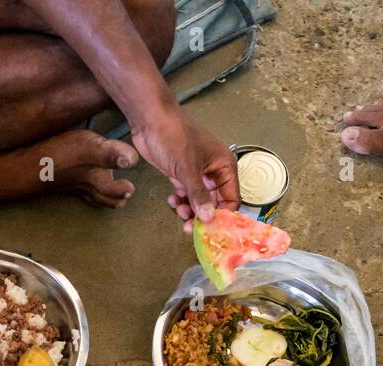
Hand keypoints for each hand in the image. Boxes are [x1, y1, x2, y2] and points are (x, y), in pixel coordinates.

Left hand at [133, 110, 239, 228]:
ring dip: (189, 210)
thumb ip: (198, 194)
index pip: (232, 199)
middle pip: (215, 204)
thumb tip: (209, 217)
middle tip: (189, 226)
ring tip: (178, 208)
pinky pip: (186, 196)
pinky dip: (179, 202)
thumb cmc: (174, 135)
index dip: (223, 216)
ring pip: (199, 202)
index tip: (210, 229)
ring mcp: (197, 175)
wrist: (150, 120)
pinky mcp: (182, 176)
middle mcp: (214, 172)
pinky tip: (172, 199)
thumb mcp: (188, 168)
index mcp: (224, 166)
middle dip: (202, 216)